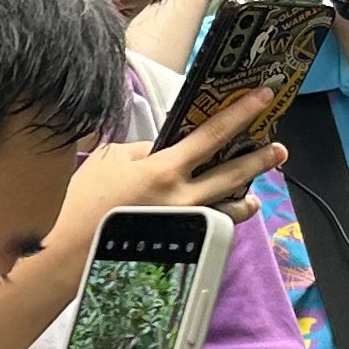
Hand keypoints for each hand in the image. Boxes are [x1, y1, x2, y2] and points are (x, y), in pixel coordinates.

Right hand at [55, 88, 283, 242]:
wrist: (70, 250)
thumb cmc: (82, 202)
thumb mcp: (109, 160)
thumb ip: (144, 151)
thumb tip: (165, 150)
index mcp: (164, 169)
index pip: (212, 134)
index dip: (241, 113)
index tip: (263, 97)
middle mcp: (181, 197)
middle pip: (232, 173)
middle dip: (259, 158)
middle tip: (279, 148)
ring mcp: (183, 224)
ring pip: (229, 208)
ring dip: (247, 195)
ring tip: (256, 189)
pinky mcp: (178, 245)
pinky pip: (210, 228)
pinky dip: (222, 217)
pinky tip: (227, 212)